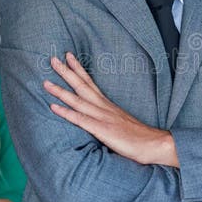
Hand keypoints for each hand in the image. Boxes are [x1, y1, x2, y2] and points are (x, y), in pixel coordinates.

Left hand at [44, 53, 177, 165]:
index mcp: (108, 105)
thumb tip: (98, 118)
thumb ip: (108, 118)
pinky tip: (53, 106)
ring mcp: (103, 117)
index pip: (90, 82)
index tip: (68, 57)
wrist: (155, 144)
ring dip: (61, 90)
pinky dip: (66, 112)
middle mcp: (104, 107)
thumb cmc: (139, 137)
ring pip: (78, 100)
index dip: (78, 69)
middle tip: (52, 59)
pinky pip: (80, 119)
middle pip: (82, 85)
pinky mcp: (102, 130)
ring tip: (46, 82)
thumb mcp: (121, 123)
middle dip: (66, 72)